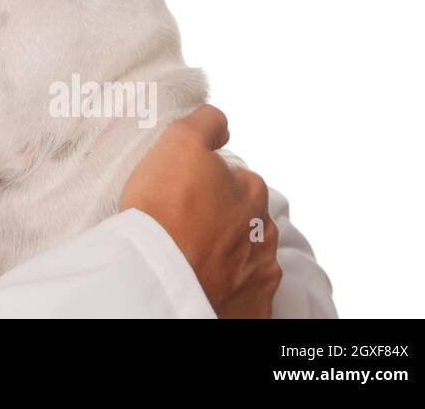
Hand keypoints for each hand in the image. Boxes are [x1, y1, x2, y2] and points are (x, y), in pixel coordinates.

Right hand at [119, 104, 281, 317]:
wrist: (160, 273)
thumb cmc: (166, 207)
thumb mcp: (180, 141)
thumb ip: (205, 122)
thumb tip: (219, 120)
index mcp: (251, 190)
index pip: (234, 177)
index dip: (204, 181)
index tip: (182, 191)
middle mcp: (264, 229)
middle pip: (243, 217)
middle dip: (221, 218)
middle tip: (184, 223)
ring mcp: (260, 270)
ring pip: (245, 253)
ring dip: (226, 252)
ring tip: (190, 254)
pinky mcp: (253, 306)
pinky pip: (245, 291)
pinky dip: (230, 286)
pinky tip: (206, 280)